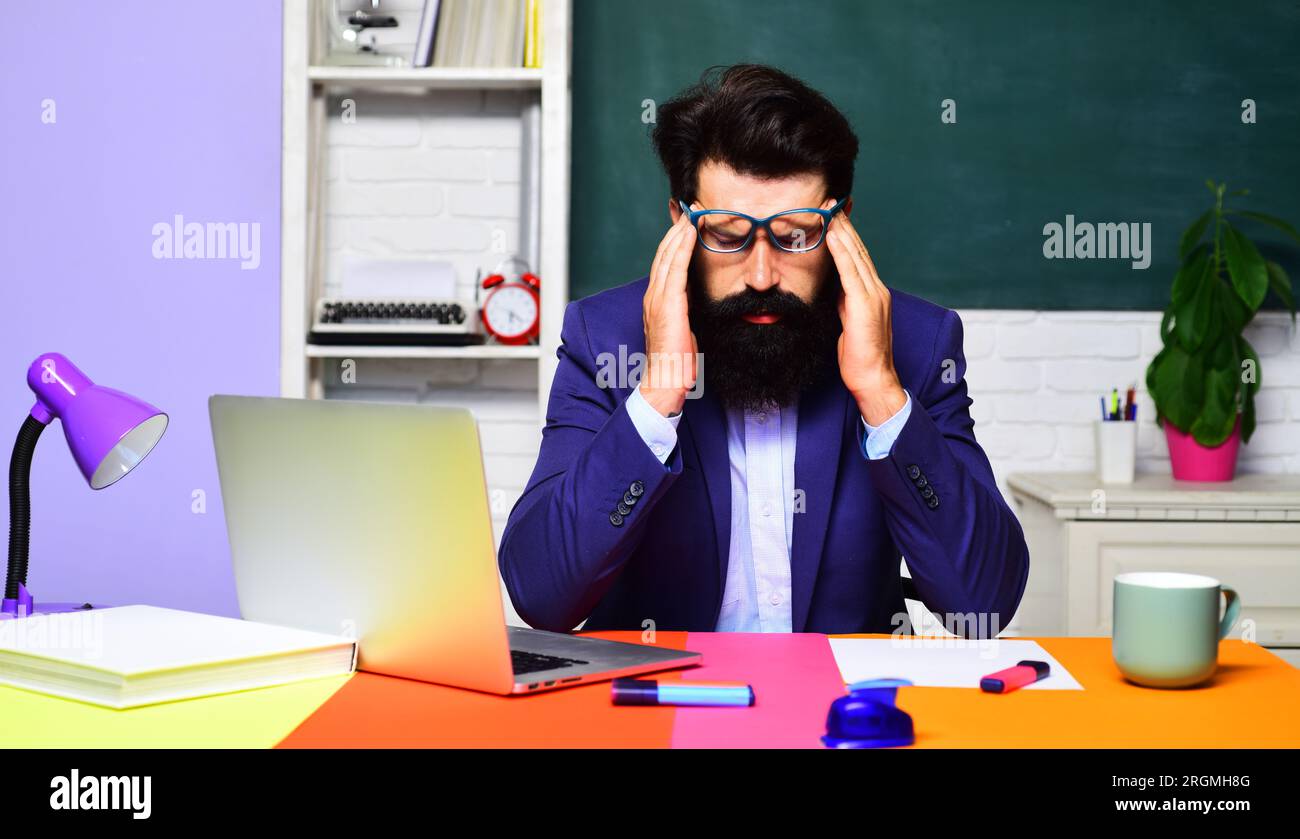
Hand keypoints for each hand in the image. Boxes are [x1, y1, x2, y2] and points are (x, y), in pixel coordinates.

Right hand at [639, 211, 698, 416]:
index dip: (676, 241)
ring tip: (693, 211)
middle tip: (691, 206)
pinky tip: (690, 231)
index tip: (688, 222)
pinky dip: (682, 247)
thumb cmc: (676, 364)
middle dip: (678, 228)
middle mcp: (653, 296)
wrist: (665, 382)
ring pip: (668, 256)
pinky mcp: (667, 305)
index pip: (666, 264)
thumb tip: (696, 302)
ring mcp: (657, 299)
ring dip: (680, 231)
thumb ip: (686, 312)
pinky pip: (675, 268)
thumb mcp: (684, 330)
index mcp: (657, 302)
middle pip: (664, 253)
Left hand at [825, 213, 907, 425]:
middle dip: (843, 224)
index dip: (845, 234)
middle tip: (830, 200)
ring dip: (840, 229)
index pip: (857, 257)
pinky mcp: (865, 304)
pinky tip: (830, 234)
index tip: (833, 215)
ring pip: (855, 254)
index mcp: (872, 294)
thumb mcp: (847, 324)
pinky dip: (840, 250)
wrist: (873, 379)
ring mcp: (873, 295)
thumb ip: (843, 304)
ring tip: (828, 208)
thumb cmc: (859, 359)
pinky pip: (850, 270)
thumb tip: (833, 290)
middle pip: (857, 249)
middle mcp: (876, 289)